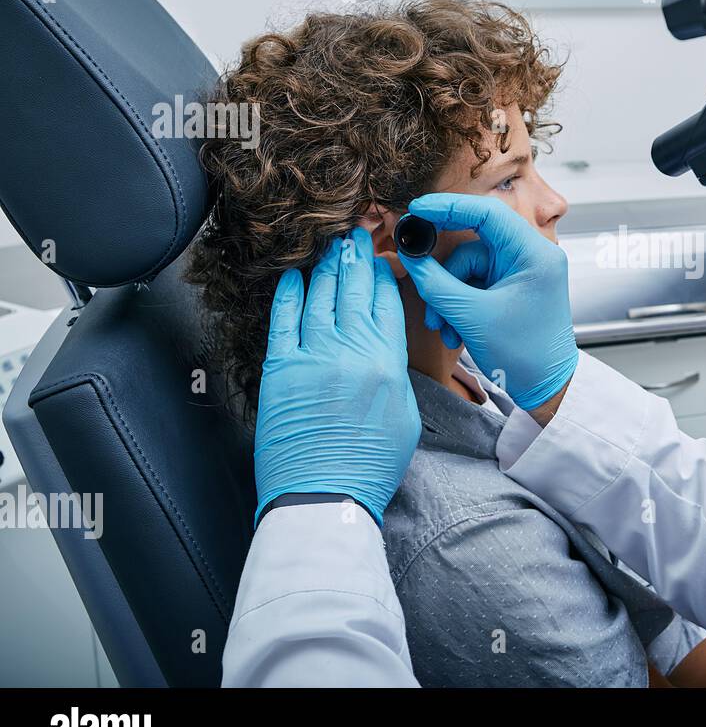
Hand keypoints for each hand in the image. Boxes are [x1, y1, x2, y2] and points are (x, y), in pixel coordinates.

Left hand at [253, 229, 421, 525]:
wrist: (325, 494)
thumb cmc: (369, 464)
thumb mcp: (404, 415)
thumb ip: (394, 372)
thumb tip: (383, 347)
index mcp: (387, 362)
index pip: (385, 302)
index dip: (382, 273)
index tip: (381, 255)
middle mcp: (351, 351)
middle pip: (354, 289)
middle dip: (356, 256)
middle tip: (356, 232)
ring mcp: (313, 357)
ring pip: (321, 296)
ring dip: (326, 267)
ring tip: (331, 246)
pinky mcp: (281, 369)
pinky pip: (284, 320)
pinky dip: (289, 295)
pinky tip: (295, 277)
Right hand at [397, 193, 578, 411]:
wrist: (544, 388)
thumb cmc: (523, 355)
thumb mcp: (471, 316)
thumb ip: (435, 281)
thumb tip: (410, 254)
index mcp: (534, 254)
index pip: (487, 213)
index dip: (448, 208)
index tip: (417, 210)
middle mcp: (532, 256)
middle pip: (474, 241)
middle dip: (444, 269)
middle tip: (418, 271)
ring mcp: (522, 272)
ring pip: (469, 267)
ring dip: (448, 296)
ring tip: (442, 326)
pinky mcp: (511, 287)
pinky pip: (476, 283)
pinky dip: (459, 304)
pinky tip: (455, 330)